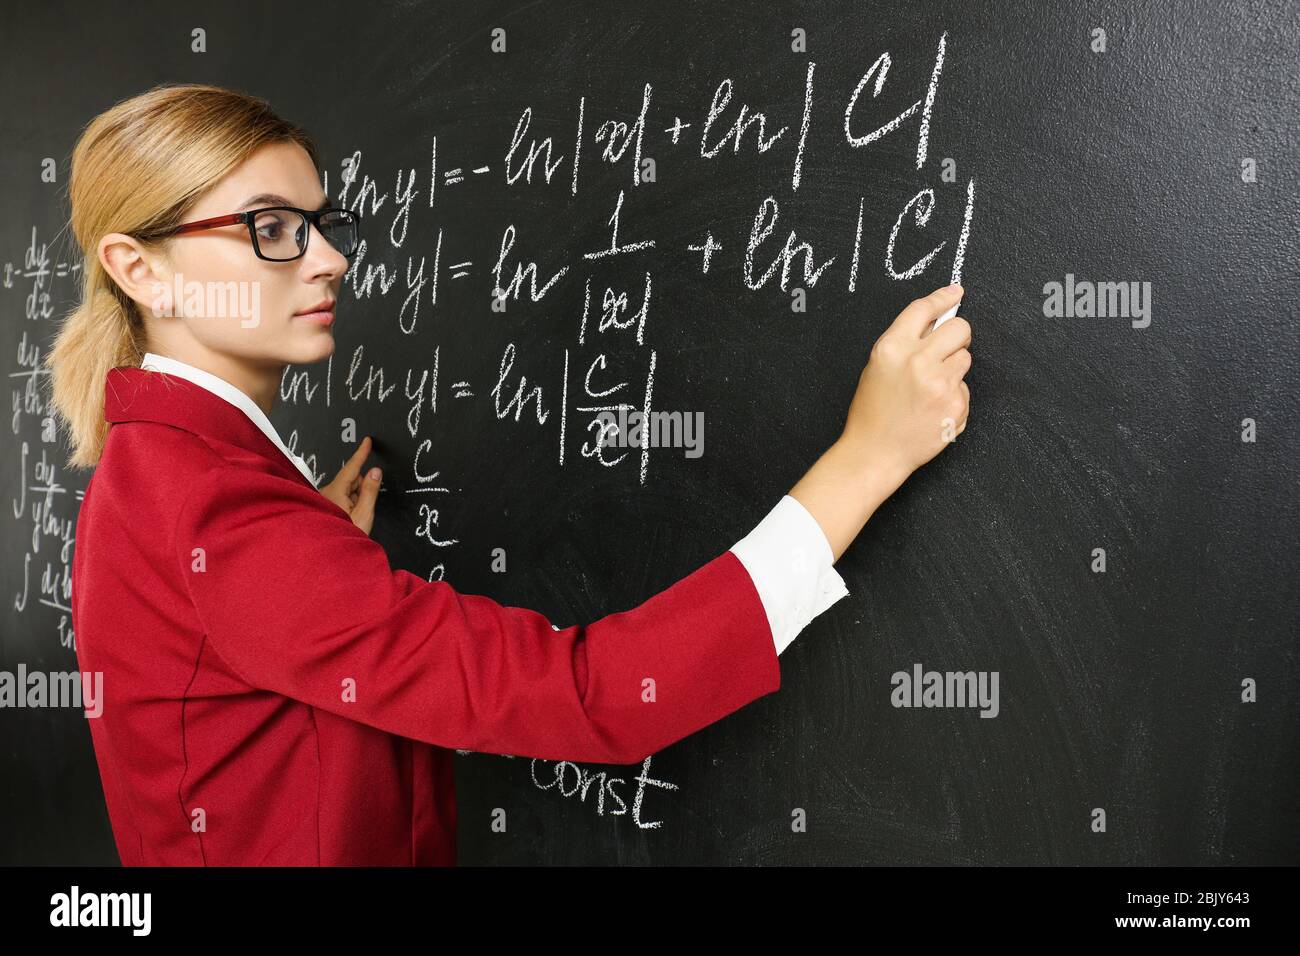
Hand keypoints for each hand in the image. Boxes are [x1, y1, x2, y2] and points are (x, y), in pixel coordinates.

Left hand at [318, 435, 382, 534]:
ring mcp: (323, 499)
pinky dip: (349, 504)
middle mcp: (326, 493)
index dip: (361, 453)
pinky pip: (340, 498)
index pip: (351, 467)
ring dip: (355, 499)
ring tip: (355, 518)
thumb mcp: (364, 513)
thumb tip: (375, 472)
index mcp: (335, 491)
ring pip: (346, 490)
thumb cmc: (346, 536)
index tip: (367, 441)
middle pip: (350, 480)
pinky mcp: (323, 506)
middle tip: (364, 508)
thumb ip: (370, 490)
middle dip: (361, 488)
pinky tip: (350, 518)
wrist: (332, 557)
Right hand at [788, 284, 971, 561]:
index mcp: (891, 348)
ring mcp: (939, 383)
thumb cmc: (872, 411)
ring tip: (931, 389)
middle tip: (946, 351)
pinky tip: (934, 409)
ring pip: (965, 358)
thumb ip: (905, 342)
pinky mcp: (955, 404)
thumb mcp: (877, 367)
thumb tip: (936, 320)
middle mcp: (916, 361)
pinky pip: (965, 388)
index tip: (956, 292)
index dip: (943, 298)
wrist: (875, 453)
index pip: (924, 310)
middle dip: (956, 336)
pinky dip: (954, 396)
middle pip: (959, 328)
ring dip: (954, 369)